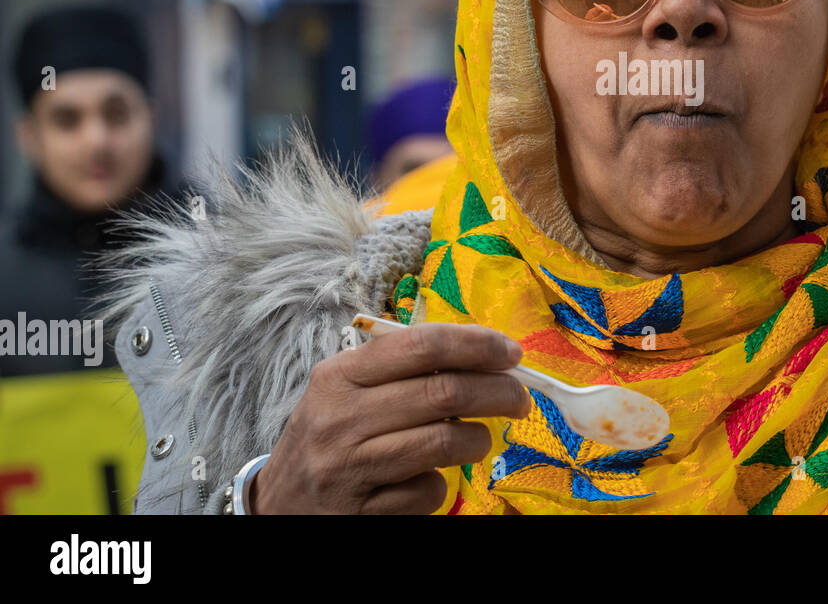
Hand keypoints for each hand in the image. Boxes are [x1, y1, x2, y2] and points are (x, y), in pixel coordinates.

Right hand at [250, 323, 529, 513]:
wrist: (279, 504)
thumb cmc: (329, 437)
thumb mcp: (346, 392)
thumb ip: (401, 370)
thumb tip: (484, 355)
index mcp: (339, 376)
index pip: (421, 345)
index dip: (477, 344)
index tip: (511, 352)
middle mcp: (340, 418)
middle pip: (443, 392)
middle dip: (498, 391)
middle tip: (520, 397)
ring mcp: (349, 467)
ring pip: (442, 442)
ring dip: (478, 438)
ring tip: (481, 438)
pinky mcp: (362, 511)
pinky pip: (426, 491)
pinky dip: (441, 484)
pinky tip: (430, 478)